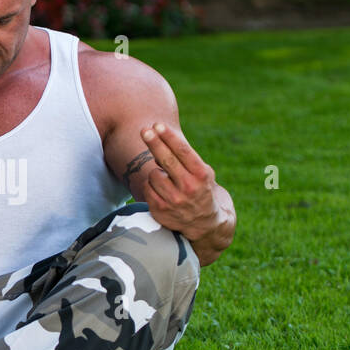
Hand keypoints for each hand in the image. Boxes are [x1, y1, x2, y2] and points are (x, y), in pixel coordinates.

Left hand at [136, 122, 224, 239]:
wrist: (205, 224)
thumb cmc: (201, 189)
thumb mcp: (202, 173)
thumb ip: (184, 159)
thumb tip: (159, 142)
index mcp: (201, 175)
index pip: (183, 152)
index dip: (169, 137)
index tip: (158, 125)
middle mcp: (188, 188)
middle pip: (167, 160)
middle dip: (155, 143)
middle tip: (145, 130)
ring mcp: (174, 200)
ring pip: (154, 174)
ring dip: (156, 172)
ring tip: (166, 178)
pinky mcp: (161, 210)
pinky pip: (147, 188)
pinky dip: (151, 186)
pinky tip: (160, 189)